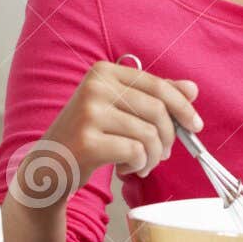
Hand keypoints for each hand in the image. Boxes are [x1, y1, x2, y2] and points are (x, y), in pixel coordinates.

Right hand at [25, 62, 201, 199]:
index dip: (182, 106)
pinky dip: (138, 165)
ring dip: (153, 156)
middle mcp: (95, 86)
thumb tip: (192, 88)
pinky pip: (135, 152)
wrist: (47, 166)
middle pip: (157, 110)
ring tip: (141, 164)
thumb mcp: (119, 110)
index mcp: (104, 72)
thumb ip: (154, 97)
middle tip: (162, 153)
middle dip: (168, 137)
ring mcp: (89, 113)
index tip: (194, 125)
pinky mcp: (87, 142)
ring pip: (149, 134)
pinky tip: (126, 169)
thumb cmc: (87, 136)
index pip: (157, 85)